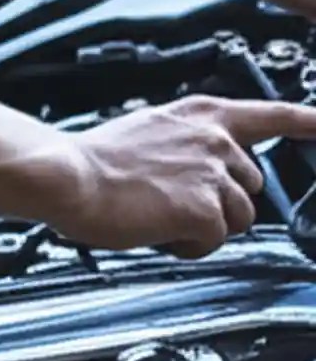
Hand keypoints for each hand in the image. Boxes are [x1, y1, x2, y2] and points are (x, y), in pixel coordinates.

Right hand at [43, 95, 315, 258]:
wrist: (67, 176)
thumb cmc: (92, 161)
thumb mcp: (146, 134)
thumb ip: (182, 146)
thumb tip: (193, 175)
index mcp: (199, 116)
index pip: (270, 115)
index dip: (304, 122)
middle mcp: (215, 140)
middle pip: (251, 184)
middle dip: (220, 201)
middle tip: (173, 205)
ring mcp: (214, 174)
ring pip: (238, 217)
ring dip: (205, 226)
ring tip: (160, 219)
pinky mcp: (206, 210)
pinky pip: (214, 241)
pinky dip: (187, 245)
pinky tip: (158, 232)